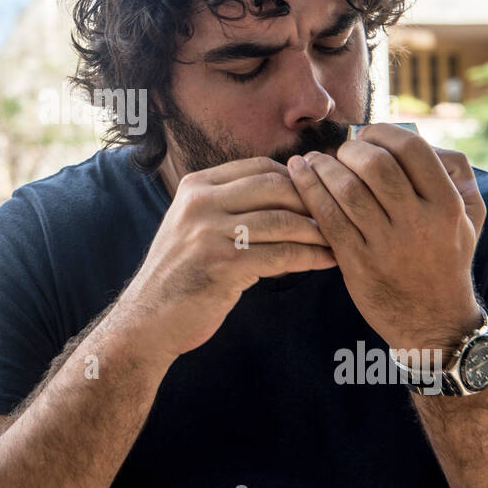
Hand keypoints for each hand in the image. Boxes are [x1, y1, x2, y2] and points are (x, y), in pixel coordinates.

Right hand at [118, 156, 337, 359]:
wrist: (148, 320)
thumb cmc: (181, 275)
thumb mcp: (194, 226)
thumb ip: (228, 206)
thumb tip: (286, 193)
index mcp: (195, 187)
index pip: (258, 167)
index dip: (295, 178)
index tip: (317, 195)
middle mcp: (200, 203)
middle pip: (275, 186)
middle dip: (311, 200)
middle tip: (337, 215)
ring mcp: (209, 233)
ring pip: (282, 220)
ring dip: (318, 231)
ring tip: (339, 239)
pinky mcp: (223, 264)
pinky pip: (282, 254)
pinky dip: (311, 257)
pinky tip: (327, 261)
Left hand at [286, 125, 483, 352]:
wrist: (434, 321)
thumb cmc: (447, 256)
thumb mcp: (470, 215)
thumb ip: (456, 172)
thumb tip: (418, 135)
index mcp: (447, 204)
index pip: (411, 149)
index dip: (382, 133)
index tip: (367, 136)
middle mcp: (419, 223)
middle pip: (374, 164)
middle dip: (349, 150)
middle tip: (339, 151)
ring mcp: (387, 245)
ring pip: (346, 189)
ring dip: (322, 167)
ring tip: (312, 160)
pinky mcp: (358, 264)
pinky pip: (328, 218)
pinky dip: (308, 191)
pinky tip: (299, 176)